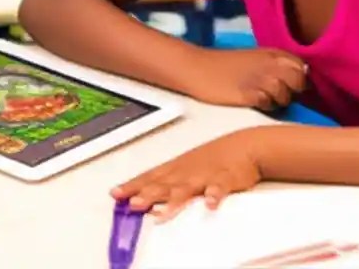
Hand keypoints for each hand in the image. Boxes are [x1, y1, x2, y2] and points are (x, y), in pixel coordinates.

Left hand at [111, 130, 261, 219]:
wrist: (243, 146)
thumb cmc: (210, 159)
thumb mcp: (184, 168)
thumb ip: (164, 183)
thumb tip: (140, 196)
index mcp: (174, 169)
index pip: (148, 178)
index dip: (132, 186)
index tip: (115, 194)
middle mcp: (185, 172)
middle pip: (163, 185)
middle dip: (148, 194)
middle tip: (133, 204)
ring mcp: (205, 175)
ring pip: (187, 189)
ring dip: (174, 199)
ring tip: (163, 212)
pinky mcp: (225, 179)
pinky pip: (220, 188)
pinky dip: (215, 195)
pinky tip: (210, 204)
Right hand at [188, 47, 305, 110]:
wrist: (196, 68)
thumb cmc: (225, 65)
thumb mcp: (255, 58)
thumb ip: (277, 65)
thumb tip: (301, 77)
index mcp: (271, 53)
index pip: (301, 66)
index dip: (299, 77)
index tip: (289, 83)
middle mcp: (268, 64)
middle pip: (298, 80)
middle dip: (293, 90)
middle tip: (278, 94)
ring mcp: (258, 79)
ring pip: (285, 94)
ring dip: (277, 100)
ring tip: (262, 98)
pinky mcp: (247, 94)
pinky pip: (267, 103)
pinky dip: (263, 105)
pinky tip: (251, 101)